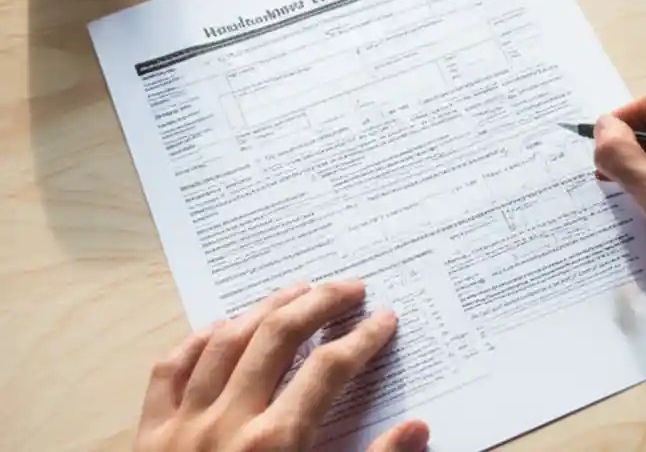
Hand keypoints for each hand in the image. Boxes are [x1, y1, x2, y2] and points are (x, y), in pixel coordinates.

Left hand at [135, 280, 429, 451]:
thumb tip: (419, 426)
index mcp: (277, 442)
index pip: (330, 368)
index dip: (363, 338)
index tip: (386, 318)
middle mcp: (229, 420)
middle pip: (279, 337)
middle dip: (319, 303)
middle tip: (350, 286)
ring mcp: (184, 424)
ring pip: (226, 342)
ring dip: (265, 308)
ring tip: (296, 288)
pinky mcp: (149, 434)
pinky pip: (170, 369)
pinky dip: (198, 340)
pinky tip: (222, 325)